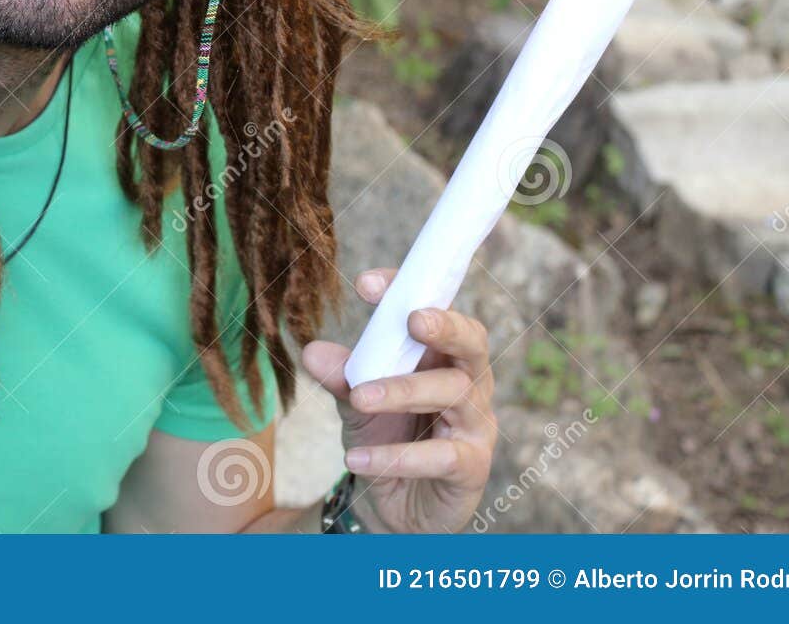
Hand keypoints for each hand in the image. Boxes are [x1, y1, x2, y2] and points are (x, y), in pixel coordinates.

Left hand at [302, 267, 496, 533]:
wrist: (391, 505)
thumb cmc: (385, 436)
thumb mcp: (356, 402)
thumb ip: (341, 376)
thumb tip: (312, 351)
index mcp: (441, 355)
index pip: (438, 310)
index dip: (409, 291)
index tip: (367, 284)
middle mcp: (468, 382)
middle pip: (472, 341)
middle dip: (445, 326)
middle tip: (412, 320)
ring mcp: (476, 425)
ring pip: (453, 393)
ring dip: (403, 390)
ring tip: (359, 398)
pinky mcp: (471, 467)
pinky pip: (441, 456)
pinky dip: (397, 456)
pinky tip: (357, 458)